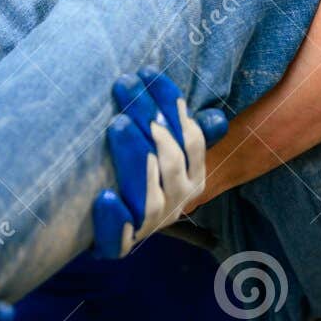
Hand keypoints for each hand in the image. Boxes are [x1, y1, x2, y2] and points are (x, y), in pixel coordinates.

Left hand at [91, 68, 228, 259]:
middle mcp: (178, 201)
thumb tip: (216, 119)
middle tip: (125, 86)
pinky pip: (120, 238)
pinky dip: (114, 219)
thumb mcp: (164, 156)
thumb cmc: (140, 179)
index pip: (191, 137)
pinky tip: (104, 198)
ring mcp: (151, 225)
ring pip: (150, 196)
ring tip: (117, 125)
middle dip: (148, 119)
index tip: (147, 72)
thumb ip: (183, 134)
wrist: (111, 232)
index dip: (171, 104)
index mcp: (193, 176)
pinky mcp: (119, 247)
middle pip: (170, 159)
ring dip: (135, 158)